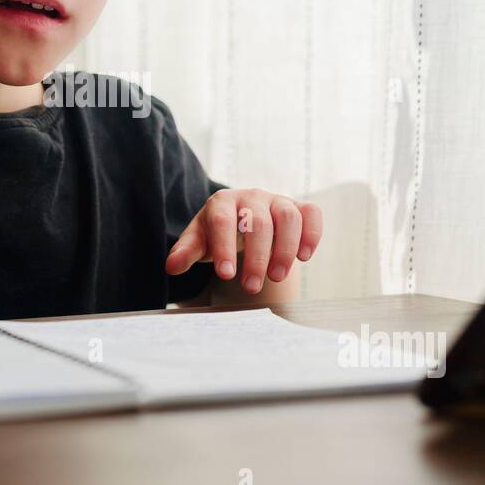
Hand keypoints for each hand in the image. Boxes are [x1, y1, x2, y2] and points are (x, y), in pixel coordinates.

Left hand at [164, 189, 323, 295]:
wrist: (241, 219)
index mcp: (222, 202)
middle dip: (256, 257)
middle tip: (251, 287)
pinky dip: (312, 233)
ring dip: (285, 248)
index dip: (225, 248)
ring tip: (277, 276)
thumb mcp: (199, 241)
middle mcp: (250, 197)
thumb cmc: (217, 233)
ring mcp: (276, 200)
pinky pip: (311, 213)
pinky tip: (304, 257)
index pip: (223, 222)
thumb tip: (172, 266)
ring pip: (287, 217)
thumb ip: (186, 252)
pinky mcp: (298, 208)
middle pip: (257, 222)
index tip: (226, 275)